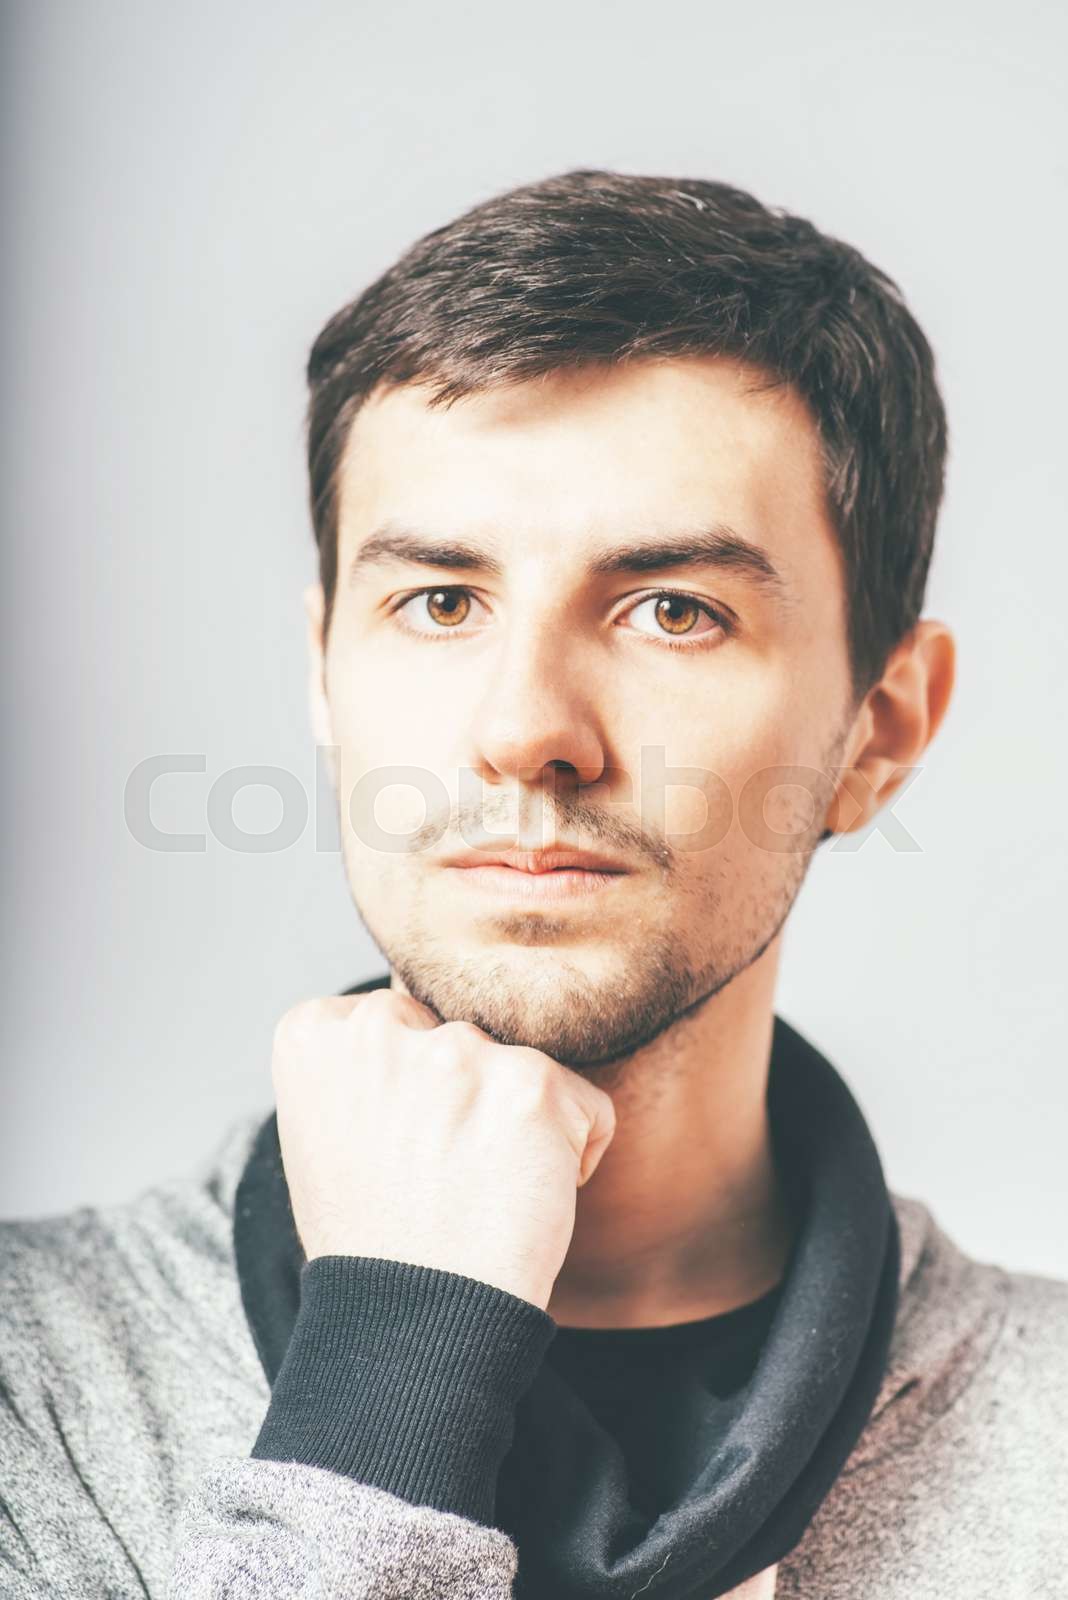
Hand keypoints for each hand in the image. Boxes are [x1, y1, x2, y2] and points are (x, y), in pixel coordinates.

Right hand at [271, 987, 616, 1309]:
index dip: (405, 1091)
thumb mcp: (325, 1136)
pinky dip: (572, 1155)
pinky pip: (584, 1106)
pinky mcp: (532, 1086)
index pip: (392, 1021)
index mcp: (314, 1033)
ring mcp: (458, 1053)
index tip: (388, 1148)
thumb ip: (361, 1067)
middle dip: (464, 1096)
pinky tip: (523, 1202)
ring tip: (478, 1193)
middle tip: (439, 1176)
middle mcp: (379, 1027)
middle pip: (457, 1038)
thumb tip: (418, 1028)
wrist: (414, 1328)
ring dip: (516, 1124)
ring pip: (520, 1070)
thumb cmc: (373, 1243)